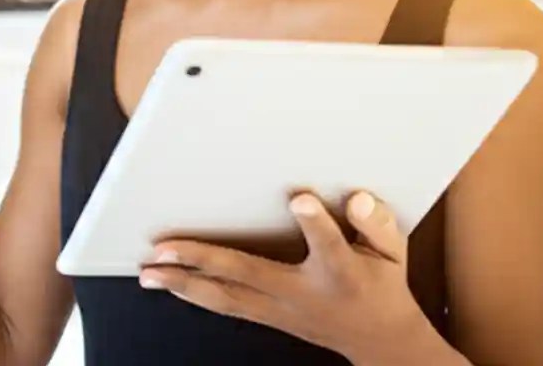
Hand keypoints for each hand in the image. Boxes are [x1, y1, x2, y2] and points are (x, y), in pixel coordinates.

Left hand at [139, 192, 436, 363]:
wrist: (381, 342)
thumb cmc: (383, 286)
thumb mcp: (394, 252)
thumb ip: (377, 224)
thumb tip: (356, 199)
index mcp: (341, 272)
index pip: (329, 246)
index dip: (315, 224)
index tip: (300, 199)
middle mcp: (303, 292)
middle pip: (249, 275)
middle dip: (203, 261)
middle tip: (163, 249)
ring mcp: (280, 309)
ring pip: (226, 297)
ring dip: (183, 284)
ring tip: (148, 272)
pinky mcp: (268, 316)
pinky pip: (225, 306)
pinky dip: (193, 295)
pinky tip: (167, 285)